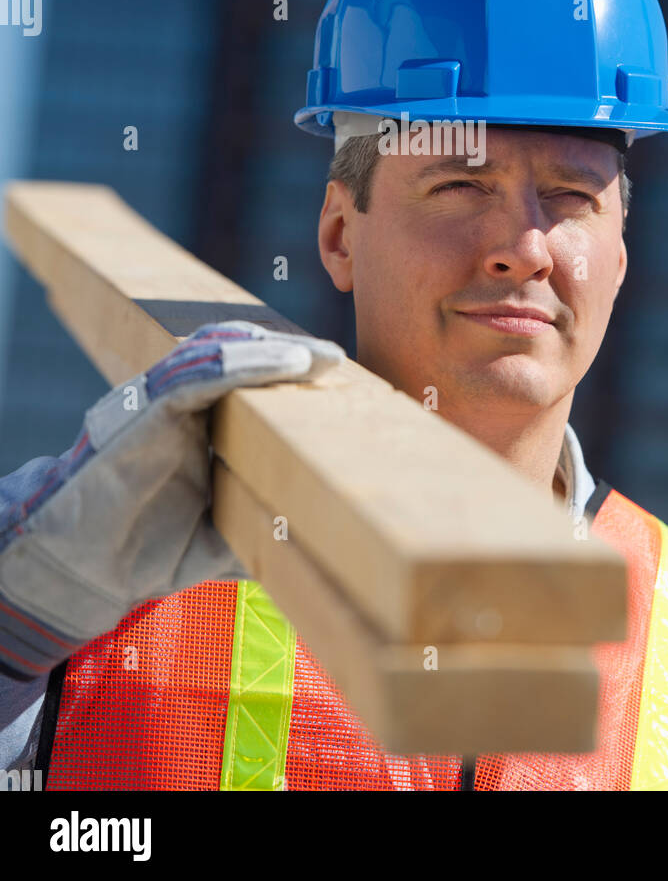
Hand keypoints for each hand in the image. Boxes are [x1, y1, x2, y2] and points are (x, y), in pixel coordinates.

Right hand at [0, 321, 344, 676]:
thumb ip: (258, 528)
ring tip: (315, 356)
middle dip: (285, 351)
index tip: (335, 374)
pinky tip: (282, 363)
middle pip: (234, 354)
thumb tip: (317, 541)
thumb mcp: (217, 541)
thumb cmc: (142, 552)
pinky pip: (193, 375)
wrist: (79, 570)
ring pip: (215, 352)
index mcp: (195, 426)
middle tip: (334, 357)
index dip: (287, 370)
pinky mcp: (142, 410)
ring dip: (268, 350)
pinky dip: (239, 364)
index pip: (246, 380)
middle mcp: (176, 404)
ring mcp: (156, 402)